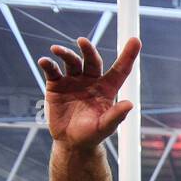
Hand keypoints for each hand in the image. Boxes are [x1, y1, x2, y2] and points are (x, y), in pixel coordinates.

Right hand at [40, 36, 140, 151]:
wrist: (71, 141)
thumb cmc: (92, 134)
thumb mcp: (105, 127)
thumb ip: (116, 116)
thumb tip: (129, 104)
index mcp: (107, 89)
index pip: (120, 69)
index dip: (128, 55)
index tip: (135, 40)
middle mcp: (91, 81)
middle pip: (92, 60)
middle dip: (88, 50)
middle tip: (82, 41)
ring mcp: (73, 80)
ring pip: (71, 61)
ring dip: (65, 53)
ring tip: (56, 50)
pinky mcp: (56, 84)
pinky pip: (52, 70)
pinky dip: (48, 64)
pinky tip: (44, 61)